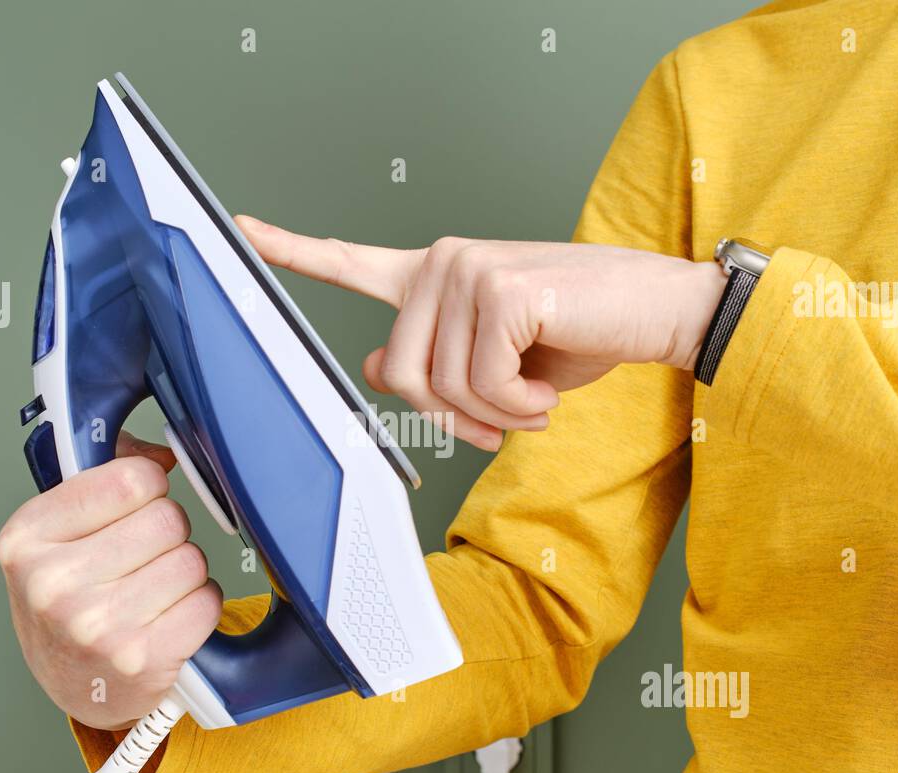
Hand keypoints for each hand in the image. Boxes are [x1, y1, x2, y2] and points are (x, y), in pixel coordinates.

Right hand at [0, 432, 221, 729]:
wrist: (77, 686)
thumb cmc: (71, 602)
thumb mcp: (56, 535)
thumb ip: (103, 478)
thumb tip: (165, 452)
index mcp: (26, 538)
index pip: (132, 478)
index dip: (147, 488)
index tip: (133, 509)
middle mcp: (53, 584)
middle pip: (168, 519)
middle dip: (167, 536)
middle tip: (141, 561)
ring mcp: (97, 626)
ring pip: (192, 560)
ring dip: (184, 574)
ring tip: (151, 594)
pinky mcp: (141, 659)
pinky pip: (208, 602)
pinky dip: (199, 608)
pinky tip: (167, 620)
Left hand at [236, 217, 724, 450]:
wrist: (656, 312)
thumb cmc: (579, 337)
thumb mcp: (494, 362)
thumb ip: (433, 362)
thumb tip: (372, 361)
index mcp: (432, 277)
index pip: (350, 263)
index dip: (294, 253)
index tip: (241, 232)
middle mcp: (440, 262)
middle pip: (399, 376)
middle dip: (454, 417)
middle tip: (505, 415)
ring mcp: (466, 269)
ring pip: (442, 388)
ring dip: (496, 414)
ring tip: (535, 393)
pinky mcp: (497, 287)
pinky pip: (483, 385)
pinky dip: (519, 404)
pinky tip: (547, 383)